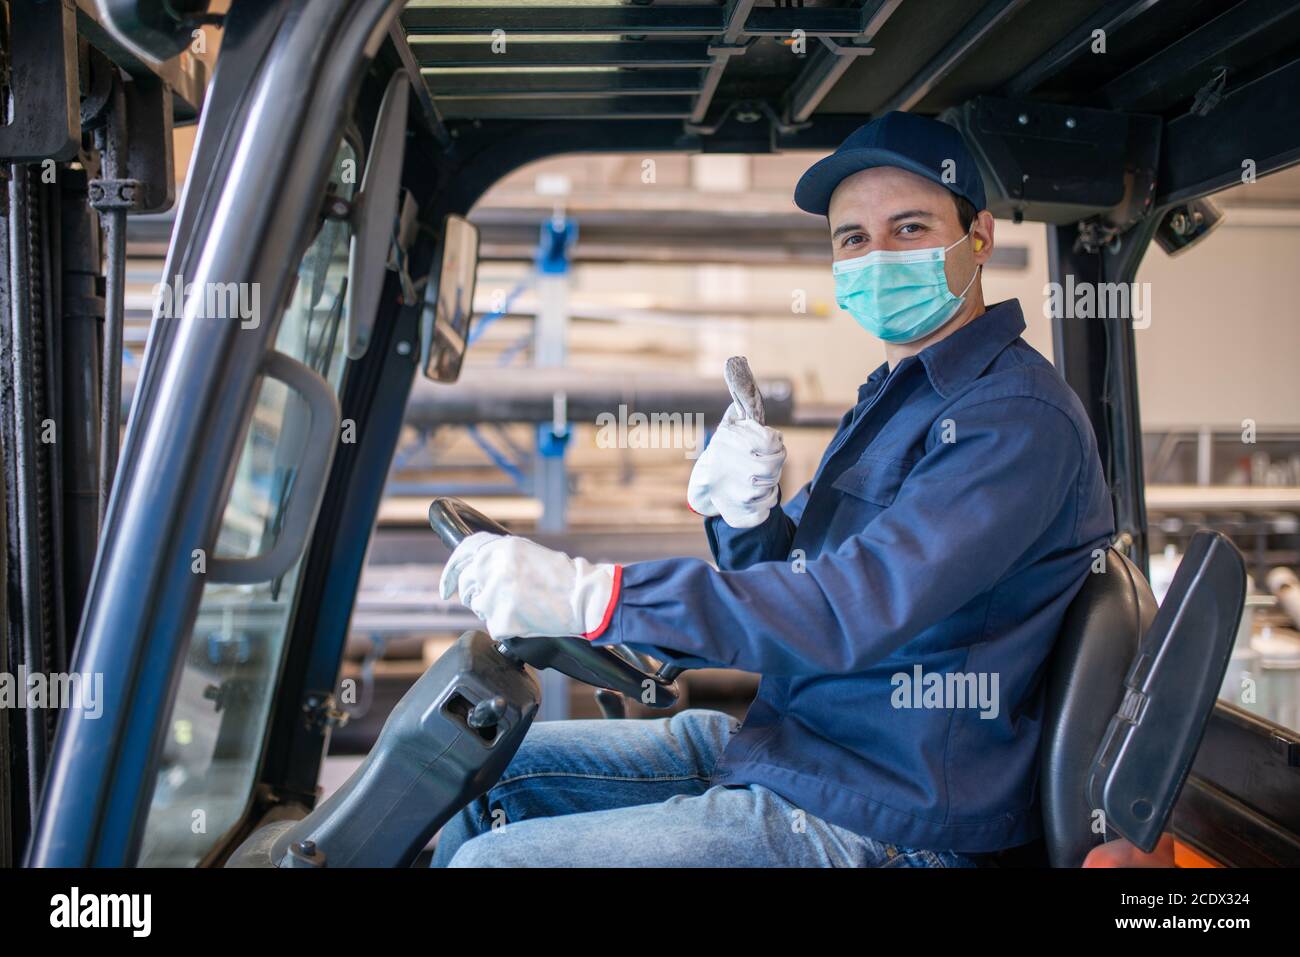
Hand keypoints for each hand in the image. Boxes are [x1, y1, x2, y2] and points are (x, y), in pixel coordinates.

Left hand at [438, 532, 620, 639]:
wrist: (583, 598)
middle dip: (478, 594)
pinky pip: (493, 627)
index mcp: (500, 548)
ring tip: (522, 604)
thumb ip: (497, 557)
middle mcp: (493, 567)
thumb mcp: (526, 553)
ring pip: (479, 607)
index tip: (446, 587)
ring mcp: (495, 594)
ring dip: (495, 609)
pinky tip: (527, 617)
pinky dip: (508, 626)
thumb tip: (472, 568)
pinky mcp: (501, 618)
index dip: (450, 573)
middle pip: (467, 585)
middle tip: (501, 599)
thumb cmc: (561, 577)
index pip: (462, 555)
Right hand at [687, 402, 786, 527]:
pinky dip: (765, 502)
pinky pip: (766, 509)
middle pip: (773, 467)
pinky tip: (757, 495)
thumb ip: (741, 410)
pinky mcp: (739, 513)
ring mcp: (736, 492)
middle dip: (775, 465)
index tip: (772, 445)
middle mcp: (733, 467)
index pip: (772, 442)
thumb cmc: (725, 450)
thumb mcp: (730, 427)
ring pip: (771, 489)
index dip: (776, 444)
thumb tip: (742, 385)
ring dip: (769, 484)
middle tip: (768, 464)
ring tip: (759, 478)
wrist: (704, 482)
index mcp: (731, 442)